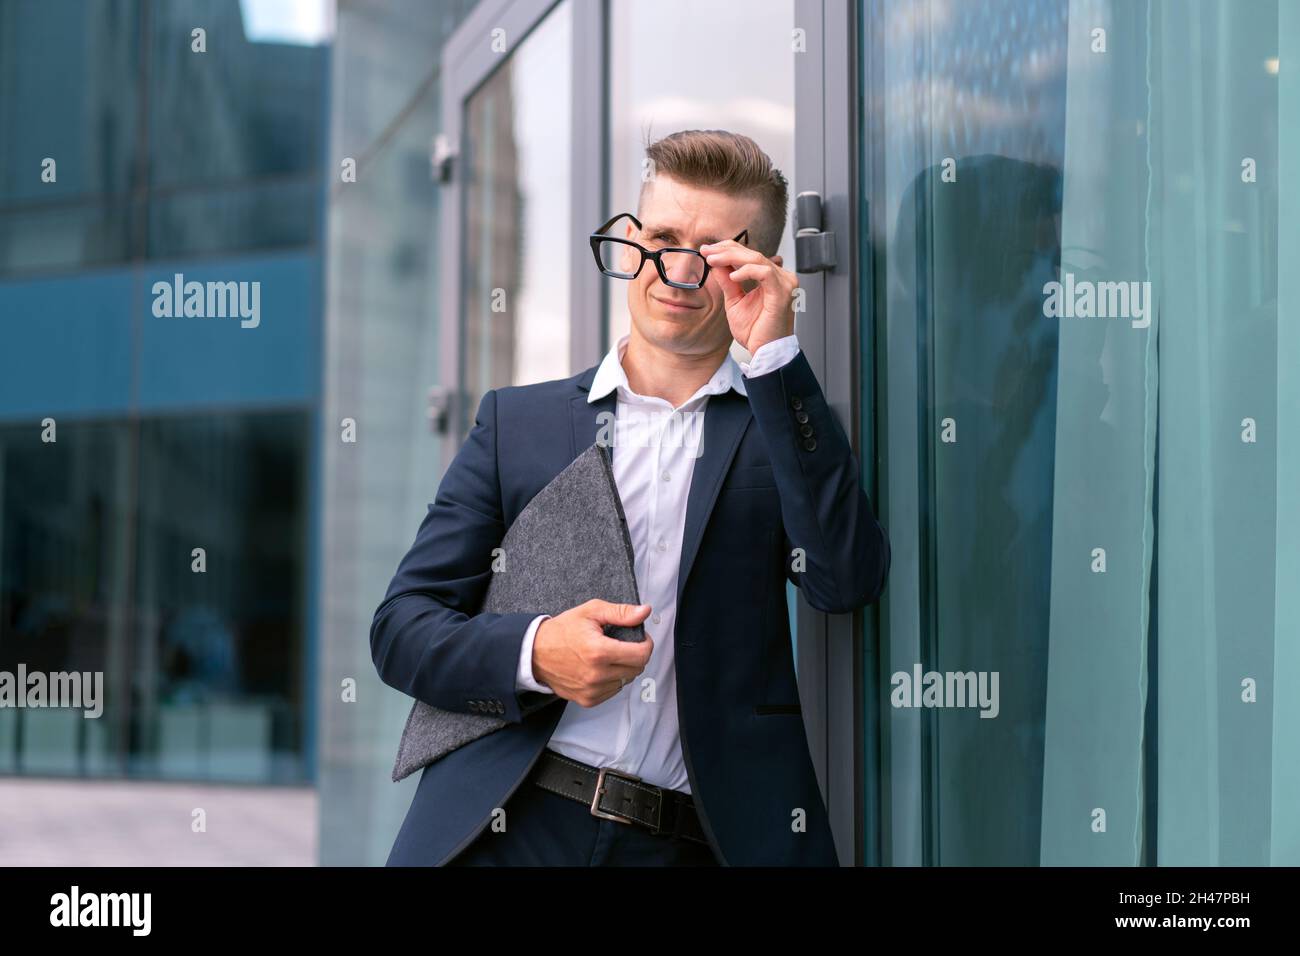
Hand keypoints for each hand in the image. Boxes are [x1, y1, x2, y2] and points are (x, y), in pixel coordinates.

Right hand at [532, 600, 654, 707]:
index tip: (640, 638)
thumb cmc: (562, 631)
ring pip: (627, 680)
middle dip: (636, 655)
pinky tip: (600, 668)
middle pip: (637, 669)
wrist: (535, 653)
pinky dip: (613, 679)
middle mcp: (597, 675)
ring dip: (624, 668)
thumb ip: (621, 613)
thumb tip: (644, 612)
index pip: (642, 655)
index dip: (646, 644)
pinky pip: (614, 690)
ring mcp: (592, 690)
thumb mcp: (591, 611)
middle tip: (622, 644)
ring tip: (608, 655)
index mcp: (599, 652)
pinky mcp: (588, 700)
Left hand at [698, 240, 796, 352]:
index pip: (749, 255)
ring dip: (732, 257)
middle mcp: (780, 277)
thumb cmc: (755, 331)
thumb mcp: (734, 300)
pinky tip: (733, 276)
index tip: (707, 250)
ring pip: (757, 259)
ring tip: (714, 260)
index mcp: (771, 277)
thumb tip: (715, 263)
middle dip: (726, 250)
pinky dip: (746, 271)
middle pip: (752, 253)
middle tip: (707, 251)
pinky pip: (764, 273)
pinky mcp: (782, 292)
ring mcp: (784, 283)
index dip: (728, 249)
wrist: (765, 352)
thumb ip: (727, 281)